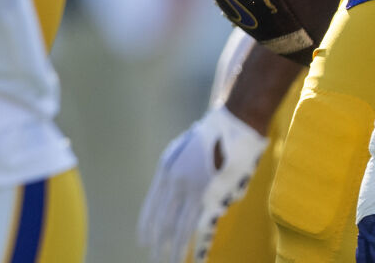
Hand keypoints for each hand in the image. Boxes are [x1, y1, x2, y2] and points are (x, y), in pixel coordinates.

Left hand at [138, 106, 267, 262]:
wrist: (232, 125)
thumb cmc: (210, 137)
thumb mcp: (182, 150)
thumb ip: (177, 174)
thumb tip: (180, 197)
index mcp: (166, 169)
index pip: (151, 205)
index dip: (147, 225)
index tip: (142, 240)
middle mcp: (176, 181)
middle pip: (163, 220)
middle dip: (158, 242)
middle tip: (153, 258)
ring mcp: (195, 190)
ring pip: (180, 227)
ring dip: (175, 249)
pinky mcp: (215, 198)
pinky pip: (203, 227)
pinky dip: (200, 245)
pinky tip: (196, 259)